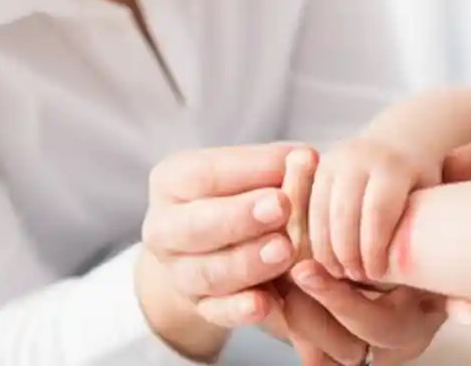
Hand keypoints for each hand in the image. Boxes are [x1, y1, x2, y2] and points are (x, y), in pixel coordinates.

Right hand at [139, 142, 301, 356]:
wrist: (212, 249)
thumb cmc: (238, 195)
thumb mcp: (247, 174)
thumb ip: (273, 166)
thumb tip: (306, 158)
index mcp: (171, 181)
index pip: (203, 174)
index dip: (246, 170)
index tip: (287, 165)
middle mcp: (164, 228)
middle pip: (196, 225)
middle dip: (240, 217)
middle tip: (282, 207)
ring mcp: (178, 273)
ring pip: (207, 272)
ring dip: (246, 263)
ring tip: (284, 251)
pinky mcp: (198, 307)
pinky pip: (216, 312)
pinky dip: (239, 310)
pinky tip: (265, 303)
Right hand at [289, 120, 470, 363]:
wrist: (407, 135)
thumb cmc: (432, 186)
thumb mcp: (447, 211)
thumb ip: (458, 263)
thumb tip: (470, 318)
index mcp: (397, 165)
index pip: (378, 214)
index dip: (374, 252)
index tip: (377, 279)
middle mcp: (363, 155)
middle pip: (344, 213)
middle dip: (346, 254)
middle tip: (355, 282)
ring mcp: (337, 157)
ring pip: (320, 210)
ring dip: (325, 247)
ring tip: (340, 275)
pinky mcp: (320, 164)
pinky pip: (308, 204)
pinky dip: (313, 234)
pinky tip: (326, 258)